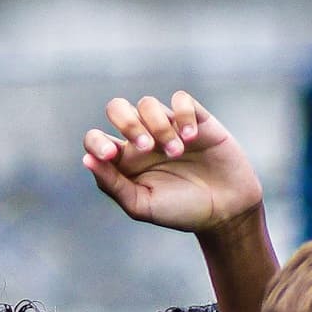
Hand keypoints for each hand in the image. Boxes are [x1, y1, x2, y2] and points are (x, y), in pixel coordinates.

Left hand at [82, 91, 264, 235]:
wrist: (225, 211)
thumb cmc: (180, 211)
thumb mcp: (142, 205)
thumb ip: (113, 185)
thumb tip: (86, 159)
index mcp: (123, 161)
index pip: (95, 138)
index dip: (96, 141)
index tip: (111, 155)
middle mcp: (142, 139)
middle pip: (117, 108)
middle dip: (128, 122)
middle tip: (146, 148)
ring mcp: (168, 126)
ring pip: (148, 104)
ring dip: (161, 127)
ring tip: (177, 152)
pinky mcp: (196, 119)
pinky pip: (181, 99)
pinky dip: (183, 114)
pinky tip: (191, 137)